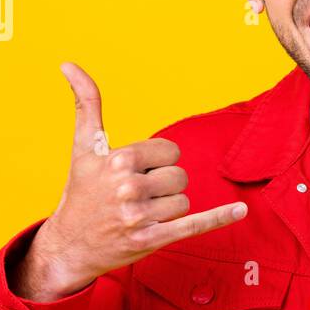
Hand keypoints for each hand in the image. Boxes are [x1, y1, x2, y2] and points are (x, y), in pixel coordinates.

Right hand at [9, 62, 247, 301]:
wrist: (70, 246)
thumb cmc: (81, 192)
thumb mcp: (84, 147)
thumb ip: (86, 103)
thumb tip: (68, 64)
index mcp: (118, 160)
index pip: (170, 152)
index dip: (157, 162)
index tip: (136, 174)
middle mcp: (128, 187)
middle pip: (179, 177)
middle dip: (163, 186)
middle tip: (135, 197)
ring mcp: (140, 216)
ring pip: (183, 202)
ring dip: (167, 209)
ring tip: (139, 214)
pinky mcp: (151, 240)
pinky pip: (195, 225)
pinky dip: (219, 218)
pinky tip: (240, 211)